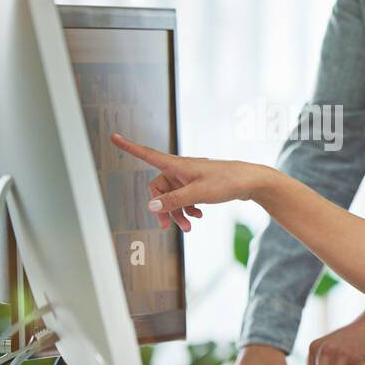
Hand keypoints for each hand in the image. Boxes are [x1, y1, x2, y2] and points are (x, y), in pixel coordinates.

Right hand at [109, 133, 270, 231]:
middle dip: (162, 207)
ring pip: (172, 197)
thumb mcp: (197, 194)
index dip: (129, 147)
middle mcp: (180, 169)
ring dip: (177, 213)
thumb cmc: (225, 182)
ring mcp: (189, 177)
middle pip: (159, 188)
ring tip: (188, 228)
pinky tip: (197, 217)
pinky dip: (187, 209)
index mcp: (177, 165)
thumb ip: (173, 201)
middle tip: (167, 227)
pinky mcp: (198, 185)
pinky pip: (184, 198)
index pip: (147, 154)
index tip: (114, 136)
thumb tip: (150, 206)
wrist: (250, 182)